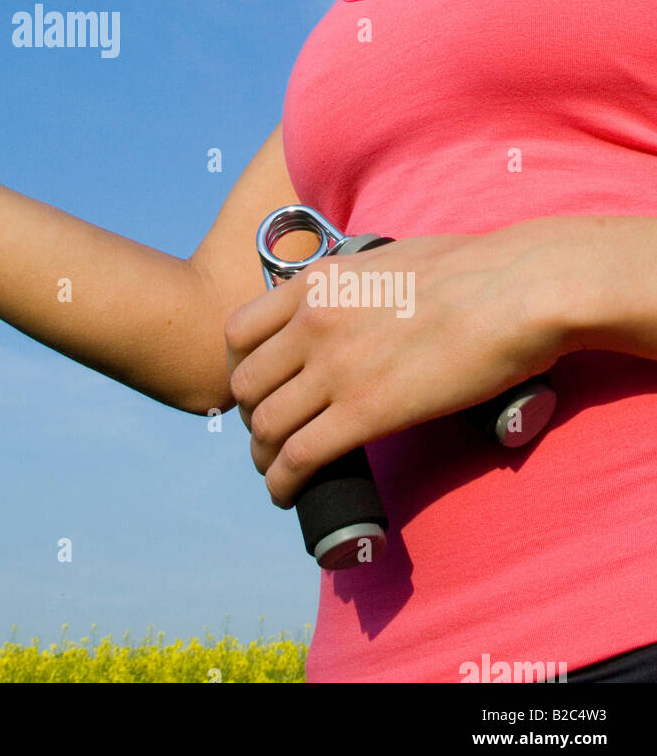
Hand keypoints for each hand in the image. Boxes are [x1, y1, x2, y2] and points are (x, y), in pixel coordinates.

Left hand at [224, 220, 577, 507]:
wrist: (518, 289)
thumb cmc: (472, 270)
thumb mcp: (386, 260)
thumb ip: (352, 284)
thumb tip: (353, 301)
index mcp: (316, 282)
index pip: (238, 331)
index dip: (241, 367)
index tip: (260, 388)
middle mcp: (312, 322)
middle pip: (245, 384)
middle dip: (251, 415)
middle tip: (272, 434)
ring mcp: (336, 366)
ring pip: (266, 425)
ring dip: (265, 456)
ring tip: (276, 471)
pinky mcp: (368, 411)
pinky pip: (301, 456)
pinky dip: (285, 482)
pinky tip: (287, 494)